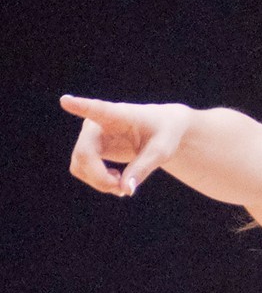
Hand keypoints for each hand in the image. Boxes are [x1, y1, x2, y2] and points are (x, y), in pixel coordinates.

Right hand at [62, 94, 192, 195]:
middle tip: (122, 191)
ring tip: (123, 186)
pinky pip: (82, 170)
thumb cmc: (163, 133)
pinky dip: (97, 182)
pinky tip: (116, 181)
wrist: (160, 130)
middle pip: (84, 154)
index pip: (97, 109)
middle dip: (100, 178)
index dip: (80, 106)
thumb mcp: (162, 151)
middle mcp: (96, 123)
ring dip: (99, 182)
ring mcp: (89, 136)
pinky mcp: (88, 148)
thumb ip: (143, 168)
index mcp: (117, 115)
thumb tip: (125, 189)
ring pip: (80, 165)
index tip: (65, 101)